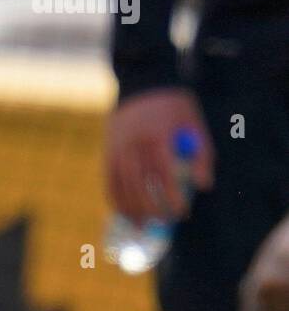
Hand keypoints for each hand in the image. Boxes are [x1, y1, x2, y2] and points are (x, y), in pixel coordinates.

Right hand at [106, 87, 213, 224]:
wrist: (141, 85)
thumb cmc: (174, 107)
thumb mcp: (194, 123)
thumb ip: (201, 153)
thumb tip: (203, 186)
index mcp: (157, 136)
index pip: (163, 174)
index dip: (172, 196)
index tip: (182, 212)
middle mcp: (133, 144)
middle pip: (140, 184)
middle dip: (152, 207)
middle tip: (164, 221)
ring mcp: (117, 148)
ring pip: (121, 185)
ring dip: (131, 208)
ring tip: (142, 225)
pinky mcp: (107, 151)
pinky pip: (109, 180)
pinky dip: (115, 198)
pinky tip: (123, 212)